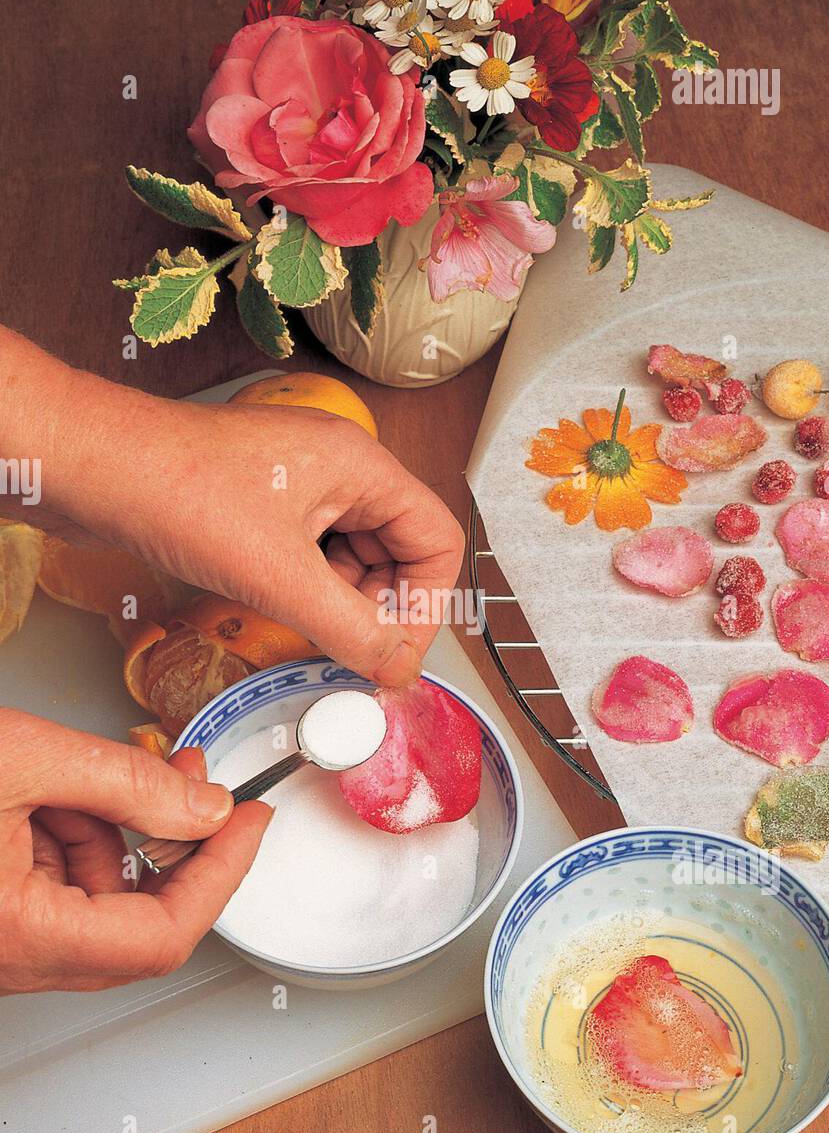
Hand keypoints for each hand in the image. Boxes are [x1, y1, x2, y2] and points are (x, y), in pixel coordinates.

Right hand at [0, 709, 270, 992]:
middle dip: (172, 846)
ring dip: (108, 833)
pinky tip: (46, 796)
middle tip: (190, 784)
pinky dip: (69, 839)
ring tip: (73, 776)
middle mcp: (9, 958)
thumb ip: (125, 783)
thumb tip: (203, 807)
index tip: (247, 824)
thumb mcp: (27, 759)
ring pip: (96, 904)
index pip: (162, 935)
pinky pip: (57, 893)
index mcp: (24, 933)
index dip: (220, 875)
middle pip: (136, 926)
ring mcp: (1, 944)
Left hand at [102, 399, 464, 686]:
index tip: (396, 652)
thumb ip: (351, 628)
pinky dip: (307, 591)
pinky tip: (281, 612)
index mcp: (360, 466)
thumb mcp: (278, 575)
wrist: (89, 465)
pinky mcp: (261, 504)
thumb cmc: (173, 487)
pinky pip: (309, 556)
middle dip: (382, 608)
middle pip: (397, 551)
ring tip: (312, 633)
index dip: (426, 603)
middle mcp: (336, 469)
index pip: (436, 539)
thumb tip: (396, 667)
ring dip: (342, 604)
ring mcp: (297, 485)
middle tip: (354, 653)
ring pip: (352, 558)